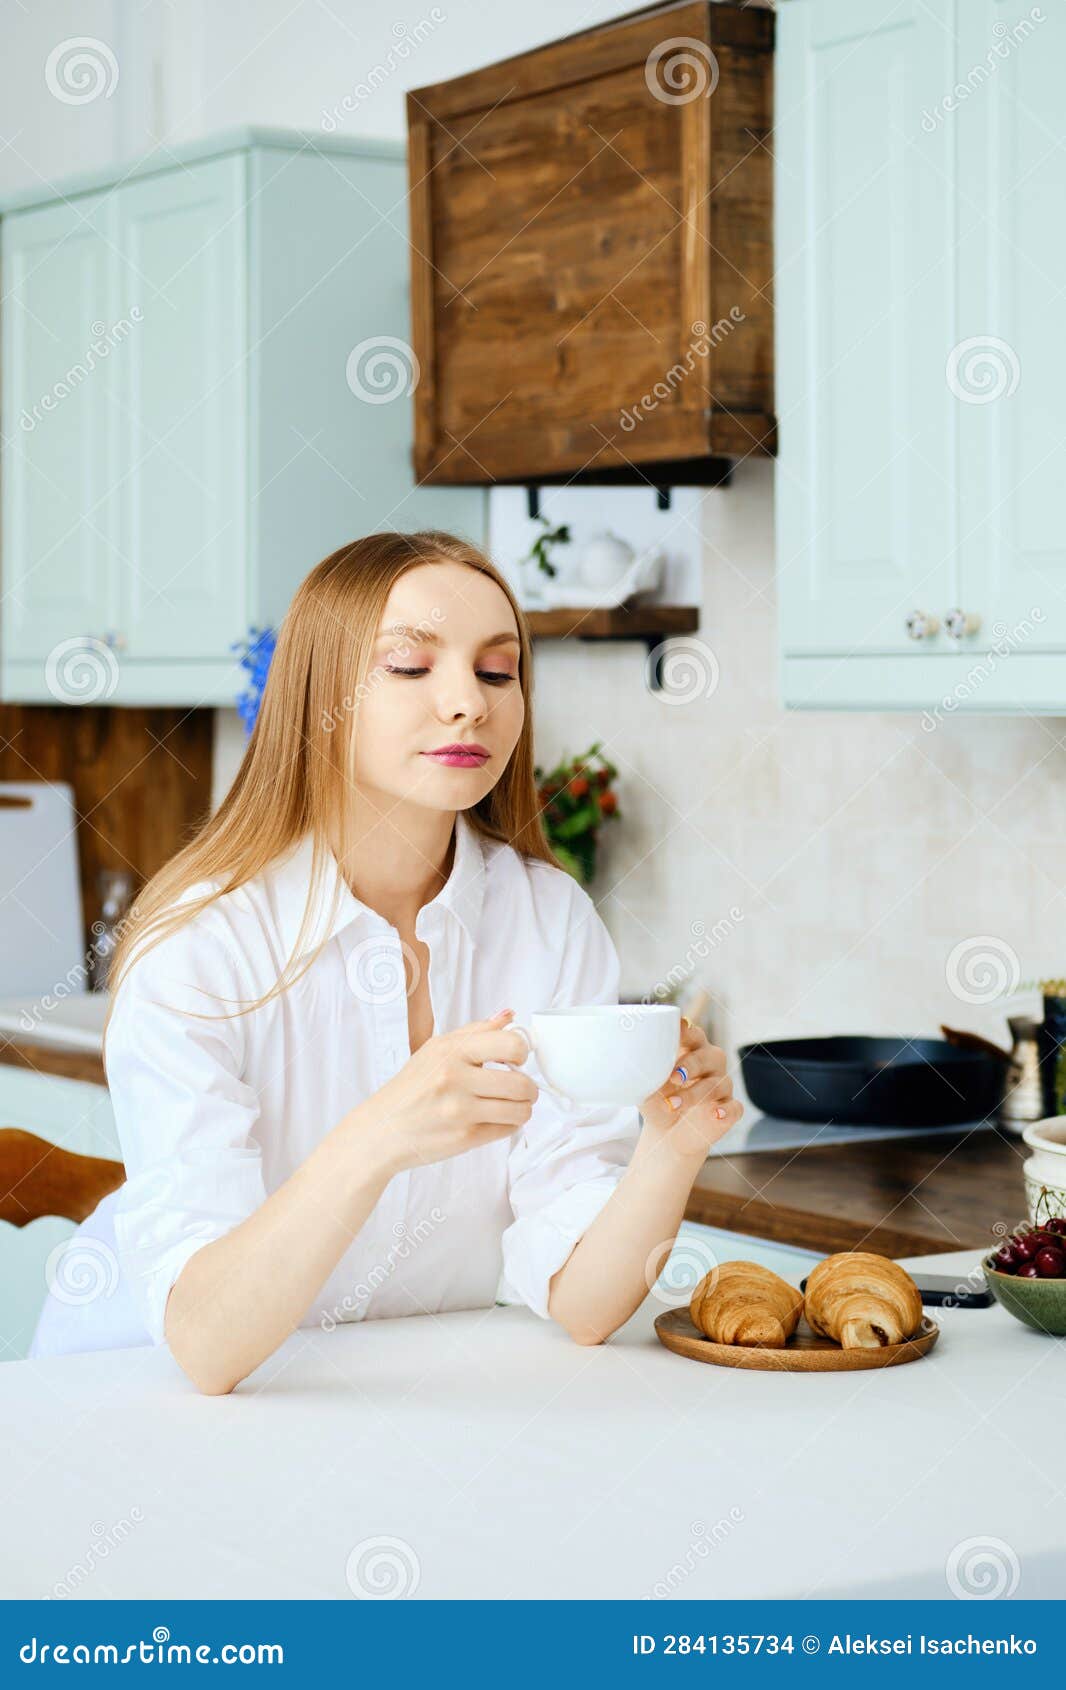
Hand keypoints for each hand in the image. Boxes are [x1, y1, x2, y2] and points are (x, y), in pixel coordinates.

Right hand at [352, 1009, 536, 1175]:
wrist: (382, 1128)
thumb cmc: (411, 1088)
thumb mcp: (436, 1049)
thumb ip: (476, 1031)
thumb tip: (510, 1015)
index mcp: (451, 1051)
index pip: (512, 1044)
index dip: (522, 1053)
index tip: (516, 1059)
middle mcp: (456, 1079)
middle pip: (522, 1083)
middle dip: (528, 1088)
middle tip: (520, 1088)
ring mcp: (461, 1110)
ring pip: (520, 1110)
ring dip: (522, 1108)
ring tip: (509, 1105)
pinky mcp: (465, 1137)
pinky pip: (507, 1130)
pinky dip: (507, 1125)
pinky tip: (493, 1119)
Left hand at [639, 1018, 742, 1156]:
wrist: (669, 1134)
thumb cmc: (658, 1101)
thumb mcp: (645, 1090)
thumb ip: (643, 1080)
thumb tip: (634, 1075)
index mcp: (690, 1049)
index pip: (692, 1034)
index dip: (687, 1031)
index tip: (679, 1028)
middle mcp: (710, 1063)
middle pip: (708, 1056)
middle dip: (690, 1065)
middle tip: (673, 1077)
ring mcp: (722, 1085)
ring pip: (717, 1084)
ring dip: (695, 1094)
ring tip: (673, 1105)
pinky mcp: (729, 1109)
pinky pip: (734, 1107)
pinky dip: (726, 1110)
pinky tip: (715, 1114)